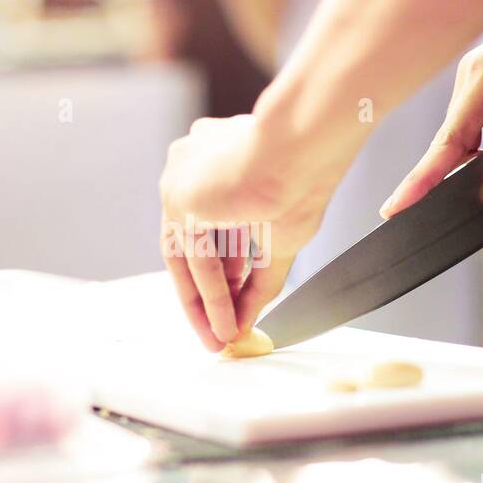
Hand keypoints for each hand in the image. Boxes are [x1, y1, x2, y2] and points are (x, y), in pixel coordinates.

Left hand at [159, 115, 338, 350]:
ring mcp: (181, 178)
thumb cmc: (304, 173)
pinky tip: (226, 320)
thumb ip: (261, 277)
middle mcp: (191, 166)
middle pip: (192, 244)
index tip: (233, 301)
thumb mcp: (281, 238)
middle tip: (220, 327)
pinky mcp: (179, 197)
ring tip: (223, 335)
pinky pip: (195, 258)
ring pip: (191, 254)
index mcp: (214, 160)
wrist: (304, 148)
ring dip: (208, 301)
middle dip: (209, 292)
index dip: (223, 269)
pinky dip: (210, 293)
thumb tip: (252, 315)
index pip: (207, 227)